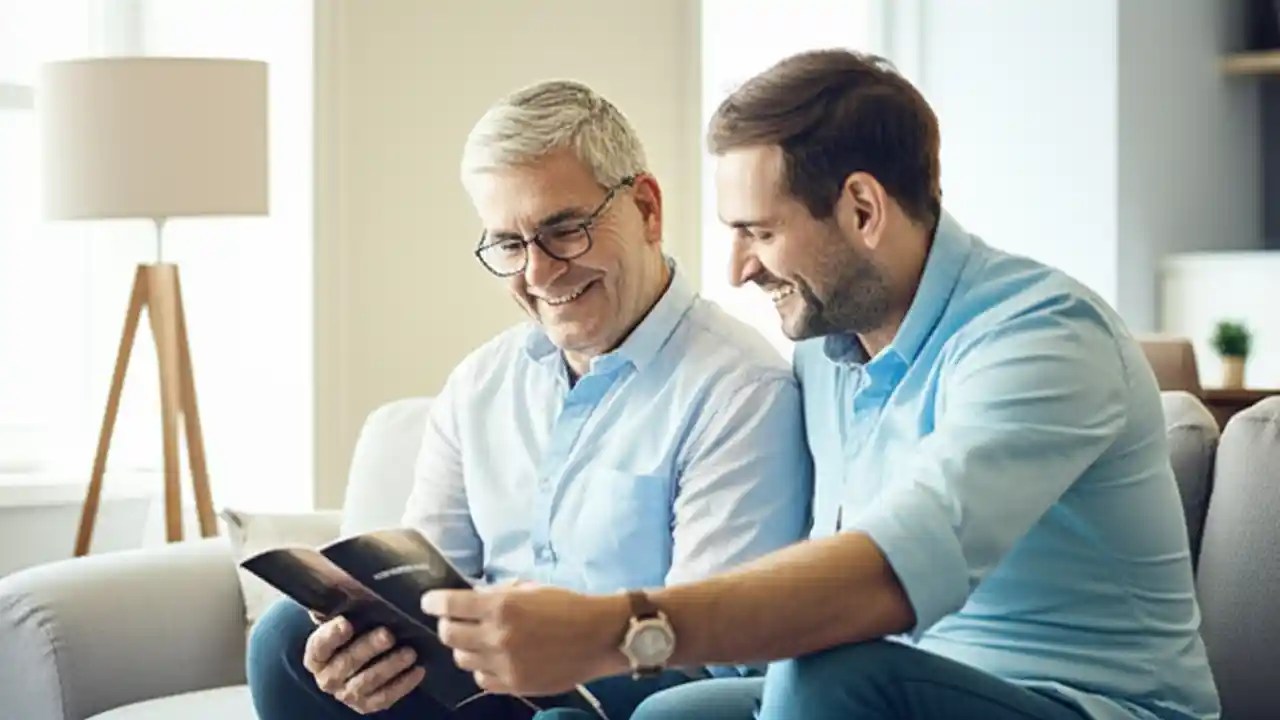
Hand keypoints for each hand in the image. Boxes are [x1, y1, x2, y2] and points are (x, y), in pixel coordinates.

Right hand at [302, 616, 425, 713]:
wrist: (365, 660)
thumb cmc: (354, 633)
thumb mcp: (345, 618)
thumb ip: (339, 605)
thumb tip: (337, 581)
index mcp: (317, 655)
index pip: (319, 646)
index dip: (331, 636)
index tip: (346, 622)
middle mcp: (328, 677)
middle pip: (345, 664)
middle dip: (367, 648)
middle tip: (388, 634)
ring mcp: (347, 694)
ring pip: (365, 683)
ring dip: (389, 667)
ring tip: (409, 652)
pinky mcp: (367, 705)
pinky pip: (384, 698)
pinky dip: (402, 685)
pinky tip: (418, 670)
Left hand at [421, 585, 629, 695]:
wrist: (600, 636)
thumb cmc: (569, 605)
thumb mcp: (532, 588)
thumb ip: (499, 594)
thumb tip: (473, 598)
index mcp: (501, 606)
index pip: (448, 605)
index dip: (433, 602)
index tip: (430, 601)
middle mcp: (497, 636)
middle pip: (449, 634)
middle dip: (448, 624)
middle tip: (456, 620)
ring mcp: (504, 663)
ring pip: (461, 658)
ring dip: (465, 647)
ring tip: (478, 640)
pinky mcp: (514, 684)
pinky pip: (481, 679)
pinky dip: (482, 668)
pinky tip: (493, 659)